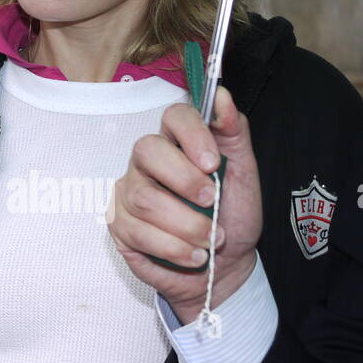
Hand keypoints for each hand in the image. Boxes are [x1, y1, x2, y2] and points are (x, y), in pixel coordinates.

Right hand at [107, 85, 261, 323]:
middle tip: (211, 203)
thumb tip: (222, 96)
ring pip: (145, 199)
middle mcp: (147, 161)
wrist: (225, 266)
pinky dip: (174, 249)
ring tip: (211, 240)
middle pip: (146, 150)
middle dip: (184, 181)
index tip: (212, 163)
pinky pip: (138, 232)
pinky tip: (193, 256)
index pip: (173, 116)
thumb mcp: (244, 175)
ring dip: (188, 226)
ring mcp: (128, 191)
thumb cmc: (232, 216)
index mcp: (179, 142)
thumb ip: (234, 133)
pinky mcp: (119, 223)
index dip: (190, 134)